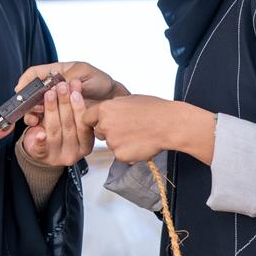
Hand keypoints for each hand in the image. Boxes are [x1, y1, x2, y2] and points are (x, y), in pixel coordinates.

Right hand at [15, 61, 128, 127]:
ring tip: (38, 117)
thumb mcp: (83, 73)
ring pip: (35, 108)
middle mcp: (52, 88)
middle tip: (35, 106)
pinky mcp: (59, 117)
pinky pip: (45, 121)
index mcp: (55, 73)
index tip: (20, 89)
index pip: (34, 74)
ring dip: (34, 113)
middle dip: (29, 101)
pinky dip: (41, 124)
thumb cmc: (99, 81)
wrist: (111, 99)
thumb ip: (67, 77)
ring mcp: (54, 103)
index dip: (25, 81)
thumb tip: (53, 86)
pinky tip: (41, 126)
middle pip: (31, 94)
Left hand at [22, 80, 94, 165]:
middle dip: (64, 104)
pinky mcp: (43, 157)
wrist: (44, 151)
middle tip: (61, 87)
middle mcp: (73, 152)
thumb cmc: (62, 134)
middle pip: (69, 126)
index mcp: (85, 145)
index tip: (75, 92)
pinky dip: (40, 140)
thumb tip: (75, 83)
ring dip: (51, 110)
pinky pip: (41, 148)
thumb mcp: (73, 122)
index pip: (84, 125)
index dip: (79, 107)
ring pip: (54, 131)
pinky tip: (39, 132)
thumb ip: (75, 107)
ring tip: (49, 94)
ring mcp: (58, 156)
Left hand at [82, 96, 215, 164]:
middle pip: (99, 132)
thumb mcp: (129, 99)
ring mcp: (112, 142)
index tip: (98, 123)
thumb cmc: (154, 109)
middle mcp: (105, 125)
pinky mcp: (120, 155)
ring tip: (138, 134)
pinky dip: (128, 152)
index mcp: (105, 109)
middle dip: (109, 132)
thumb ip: (113, 107)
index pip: (86, 118)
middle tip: (127, 128)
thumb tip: (107, 111)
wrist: (169, 124)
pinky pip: (120, 154)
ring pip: (111, 144)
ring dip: (120, 142)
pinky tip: (140, 143)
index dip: (93, 121)